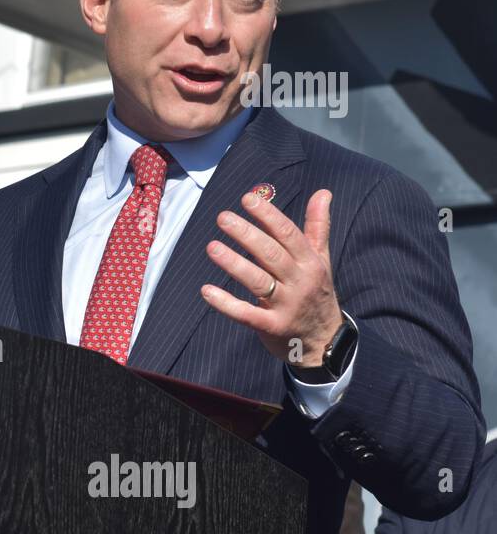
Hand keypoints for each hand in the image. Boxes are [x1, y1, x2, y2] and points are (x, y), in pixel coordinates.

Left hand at [200, 189, 343, 366]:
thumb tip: (323, 192)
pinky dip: (226, 304)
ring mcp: (286, 305)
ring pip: (259, 281)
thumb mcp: (321, 259)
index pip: (288, 234)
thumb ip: (317, 226)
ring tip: (212, 247)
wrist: (326, 342)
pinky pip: (247, 314)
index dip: (268, 215)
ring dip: (234, 264)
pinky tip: (207, 290)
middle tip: (223, 217)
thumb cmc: (317, 292)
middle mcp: (300, 281)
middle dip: (247, 234)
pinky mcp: (272, 326)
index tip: (247, 199)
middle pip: (271, 254)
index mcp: (310, 262)